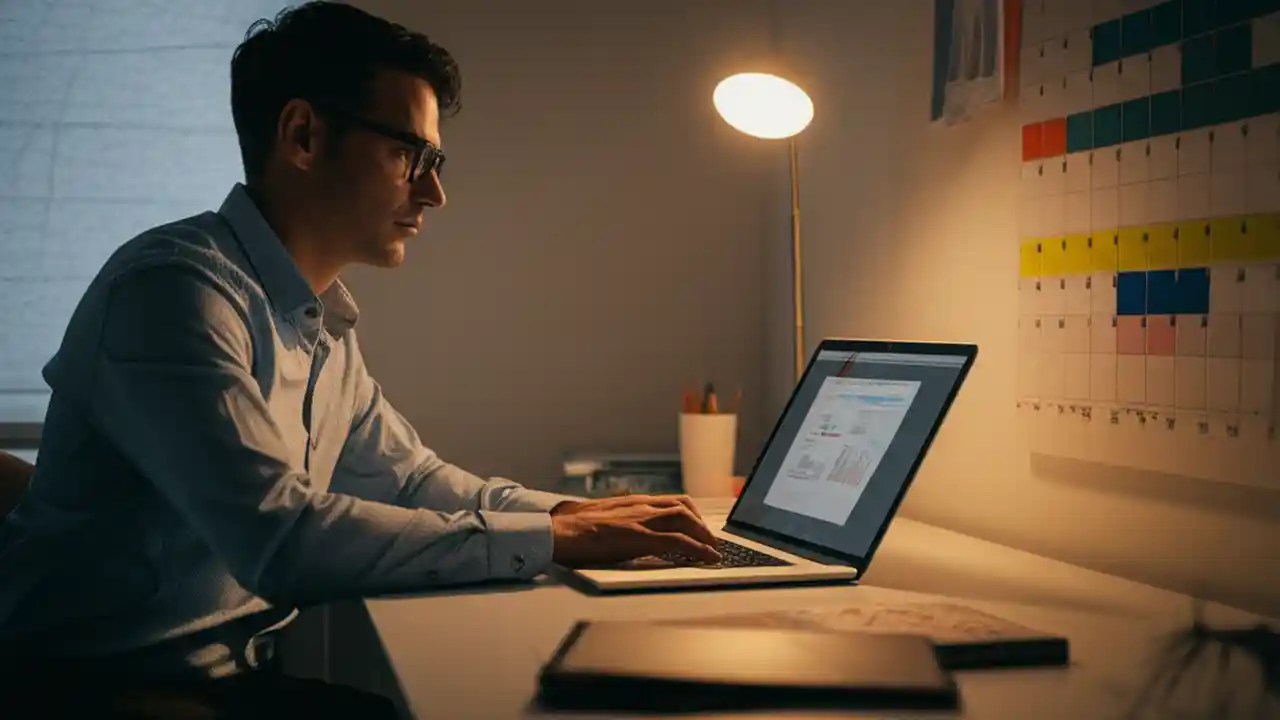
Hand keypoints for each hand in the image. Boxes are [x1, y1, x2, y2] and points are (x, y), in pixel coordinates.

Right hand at [548, 494, 722, 566]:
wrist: (556, 531)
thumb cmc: (571, 529)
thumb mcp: (600, 518)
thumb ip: (617, 521)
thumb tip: (621, 531)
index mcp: (631, 502)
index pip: (670, 501)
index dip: (690, 514)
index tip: (699, 525)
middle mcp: (640, 506)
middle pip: (683, 507)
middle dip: (701, 524)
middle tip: (710, 541)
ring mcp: (640, 520)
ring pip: (685, 520)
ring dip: (704, 535)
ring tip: (712, 550)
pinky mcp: (638, 537)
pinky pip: (677, 541)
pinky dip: (697, 549)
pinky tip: (707, 558)